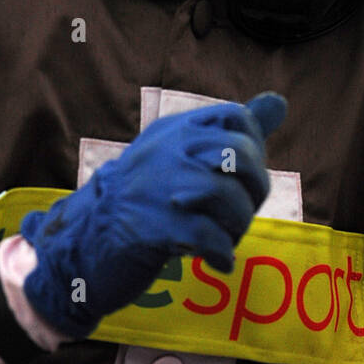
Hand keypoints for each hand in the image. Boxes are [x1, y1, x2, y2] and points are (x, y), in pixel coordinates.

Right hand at [22, 92, 286, 336]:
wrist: (84, 244)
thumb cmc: (144, 200)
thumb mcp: (183, 156)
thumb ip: (233, 132)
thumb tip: (279, 102)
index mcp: (177, 129)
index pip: (236, 117)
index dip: (252, 151)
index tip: (237, 178)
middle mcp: (169, 149)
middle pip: (240, 157)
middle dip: (250, 194)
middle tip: (231, 216)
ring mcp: (159, 186)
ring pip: (230, 198)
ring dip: (236, 228)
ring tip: (221, 240)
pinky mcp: (155, 226)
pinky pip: (211, 237)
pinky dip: (222, 254)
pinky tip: (217, 261)